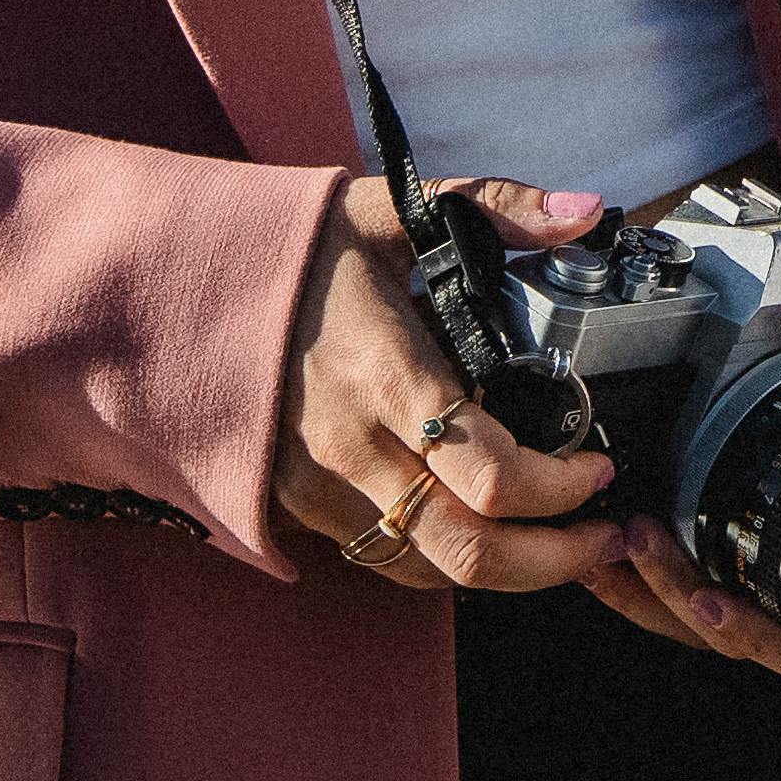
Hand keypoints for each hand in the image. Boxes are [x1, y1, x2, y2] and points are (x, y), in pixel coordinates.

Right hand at [279, 175, 623, 592]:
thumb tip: (587, 212)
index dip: (563, 490)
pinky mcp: (294, 507)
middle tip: (606, 538)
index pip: (492, 476)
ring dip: (507, 574)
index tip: (601, 471)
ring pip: (428, 570)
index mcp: (385, 375)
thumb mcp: (392, 213)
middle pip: (469, 552)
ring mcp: (316, 488)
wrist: (174, 285)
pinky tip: (487, 533)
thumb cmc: (294, 249)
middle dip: (555, 561)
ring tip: (565, 547)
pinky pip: (384, 558)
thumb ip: (500, 207)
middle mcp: (350, 448)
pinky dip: (445, 560)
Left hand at [578, 320, 780, 695]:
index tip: (711, 603)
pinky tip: (605, 544)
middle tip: (635, 537)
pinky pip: (699, 595)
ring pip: (707, 629)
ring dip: (645, 596)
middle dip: (675, 599)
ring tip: (595, 549)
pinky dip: (648, 580)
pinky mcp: (757, 572)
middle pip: (742, 643)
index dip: (762, 641)